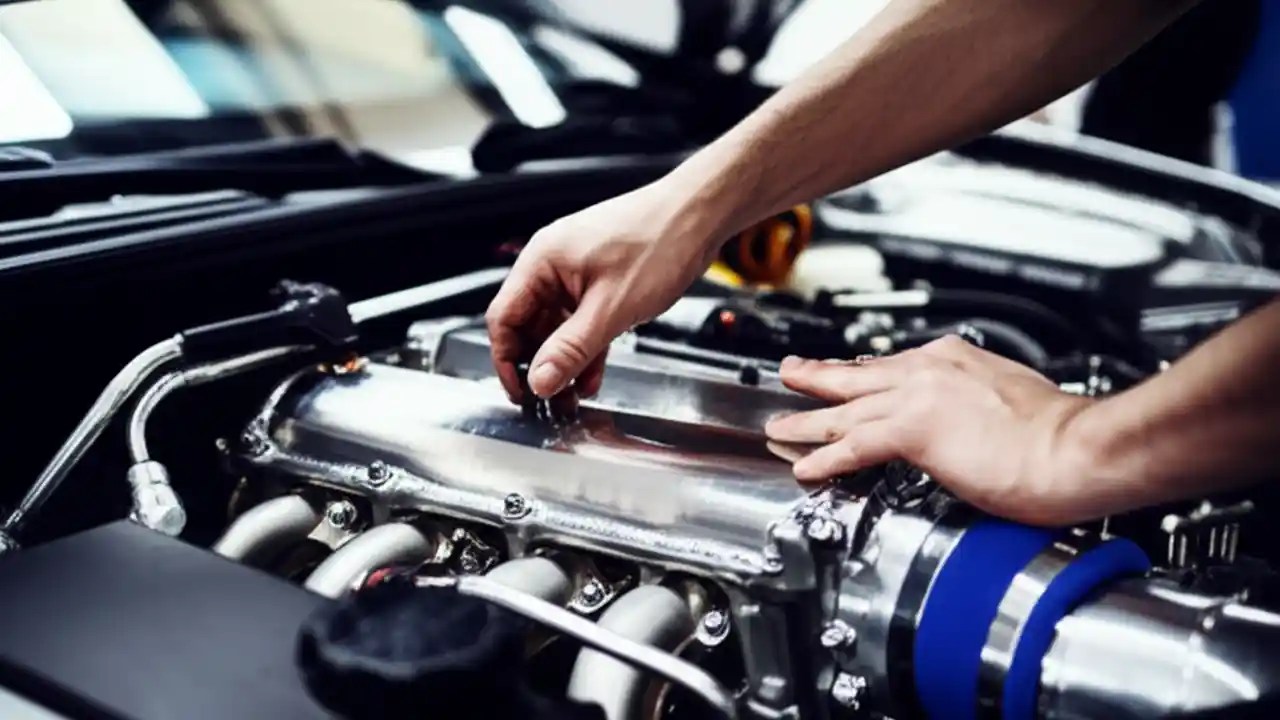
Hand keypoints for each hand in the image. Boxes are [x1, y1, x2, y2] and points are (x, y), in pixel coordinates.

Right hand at [486, 182, 723, 400]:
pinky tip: (592, 375)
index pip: (504, 318)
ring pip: (557, 327)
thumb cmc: (660, 240)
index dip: (507, 360)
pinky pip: (582, 321)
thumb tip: (540, 380)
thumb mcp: (612, 308)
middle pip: (528, 325)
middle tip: (550, 401)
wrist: (700, 216)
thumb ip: (572, 348)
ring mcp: (577, 273)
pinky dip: (586, 348)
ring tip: (572, 396)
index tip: (522, 392)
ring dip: (564, 361)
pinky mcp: (600, 282)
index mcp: (542, 261)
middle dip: (539, 365)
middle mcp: (553, 265)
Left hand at [764, 336, 1098, 525]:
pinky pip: (854, 446)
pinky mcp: (913, 430)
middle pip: (858, 376)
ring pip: (845, 410)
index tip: (847, 375)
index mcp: (955, 359)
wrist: (1078, 447)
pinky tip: (806, 467)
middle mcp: (931, 369)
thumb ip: (976, 402)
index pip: (894, 366)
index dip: (863, 375)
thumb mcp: (1010, 398)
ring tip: (780, 428)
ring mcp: (918, 397)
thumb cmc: (1060, 433)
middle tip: (791, 374)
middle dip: (818, 378)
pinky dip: (825, 458)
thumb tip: (968, 419)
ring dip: (807, 422)